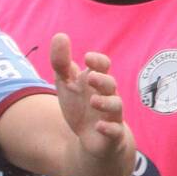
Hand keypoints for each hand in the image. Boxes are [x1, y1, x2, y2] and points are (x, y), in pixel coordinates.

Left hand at [50, 32, 133, 175]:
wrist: (92, 140)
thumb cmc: (80, 108)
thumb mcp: (66, 85)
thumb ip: (61, 62)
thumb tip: (60, 35)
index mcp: (96, 83)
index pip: (103, 66)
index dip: (99, 61)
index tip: (87, 58)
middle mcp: (106, 97)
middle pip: (111, 85)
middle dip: (102, 80)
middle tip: (90, 77)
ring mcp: (110, 116)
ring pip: (116, 106)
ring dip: (106, 102)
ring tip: (93, 101)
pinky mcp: (111, 135)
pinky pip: (115, 131)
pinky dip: (109, 128)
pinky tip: (99, 126)